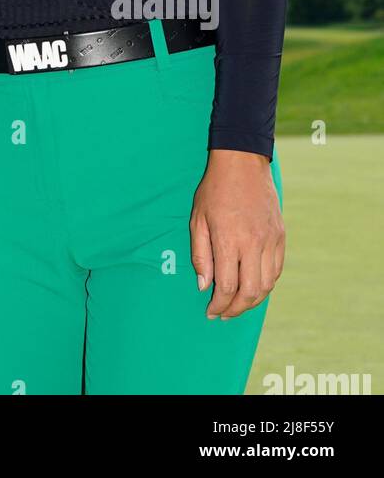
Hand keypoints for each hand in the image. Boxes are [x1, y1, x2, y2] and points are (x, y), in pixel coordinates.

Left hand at [190, 149, 284, 318]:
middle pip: (250, 292)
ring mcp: (270, 241)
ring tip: (238, 305)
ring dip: (252, 301)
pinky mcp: (281, 236)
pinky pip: (276, 271)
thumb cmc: (214, 190)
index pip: (227, 286)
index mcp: (229, 239)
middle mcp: (253, 243)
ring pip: (266, 285)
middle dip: (236, 309)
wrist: (242, 163)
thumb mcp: (197, 219)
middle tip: (223, 314)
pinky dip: (266, 285)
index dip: (219, 304)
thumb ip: (200, 255)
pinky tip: (253, 287)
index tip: (210, 311)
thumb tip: (204, 285)